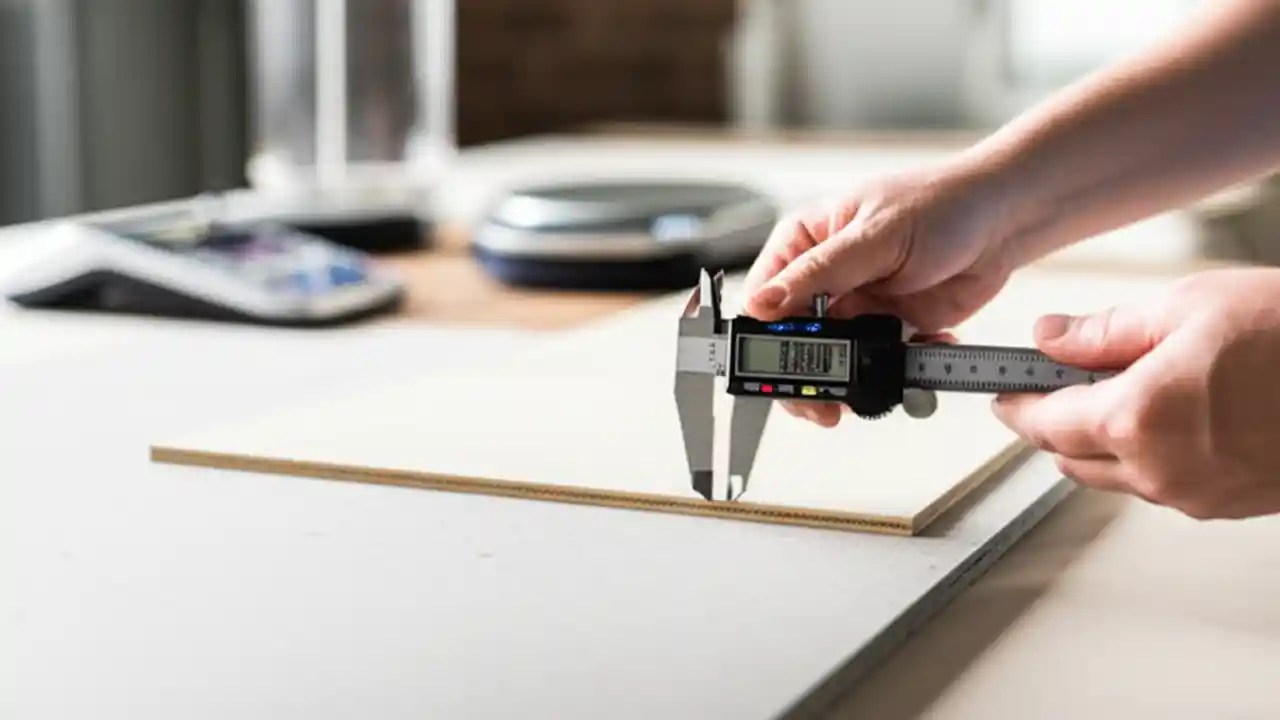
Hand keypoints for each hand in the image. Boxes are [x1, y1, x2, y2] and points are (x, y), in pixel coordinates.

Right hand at [742, 159, 1022, 426]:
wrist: (1004, 220)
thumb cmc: (941, 203)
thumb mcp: (874, 236)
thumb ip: (819, 274)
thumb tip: (764, 304)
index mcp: (805, 243)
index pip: (763, 297)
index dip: (764, 336)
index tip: (778, 364)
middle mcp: (824, 278)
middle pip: (791, 339)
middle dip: (805, 373)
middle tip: (821, 399)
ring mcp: (856, 306)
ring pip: (830, 360)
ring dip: (847, 381)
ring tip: (865, 394)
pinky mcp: (888, 328)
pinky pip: (875, 365)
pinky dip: (891, 375)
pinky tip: (914, 362)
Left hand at [993, 268, 1279, 519]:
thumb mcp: (1189, 307)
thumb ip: (1104, 331)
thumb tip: (1050, 337)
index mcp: (1138, 417)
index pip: (1042, 422)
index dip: (1014, 403)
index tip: (1001, 390)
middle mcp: (1159, 469)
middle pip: (1068, 456)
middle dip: (1051, 421)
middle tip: (1054, 382)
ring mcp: (1194, 495)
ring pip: (1111, 475)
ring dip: (1097, 440)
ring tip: (1118, 389)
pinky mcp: (1226, 505)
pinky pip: (1158, 484)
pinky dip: (1142, 454)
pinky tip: (1167, 413)